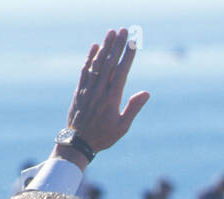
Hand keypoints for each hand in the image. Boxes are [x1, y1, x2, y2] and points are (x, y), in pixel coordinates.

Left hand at [65, 29, 149, 156]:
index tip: (134, 43)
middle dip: (117, 46)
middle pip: (109, 63)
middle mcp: (99, 91)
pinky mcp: (80, 90)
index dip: (127, 57)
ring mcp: (88, 89)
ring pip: (97, 64)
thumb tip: (146, 93)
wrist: (77, 143)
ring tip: (111, 33)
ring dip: (105, 47)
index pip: (121, 73)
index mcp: (111, 99)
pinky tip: (95, 47)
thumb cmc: (103, 137)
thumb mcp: (122, 127)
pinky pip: (85, 71)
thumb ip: (133, 108)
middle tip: (124, 30)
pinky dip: (90, 58)